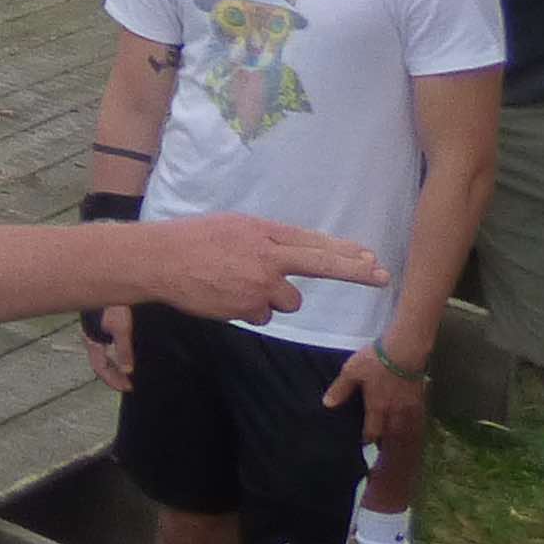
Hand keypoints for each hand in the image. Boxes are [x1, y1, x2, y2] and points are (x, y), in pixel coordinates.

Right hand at [82, 308, 133, 392]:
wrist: (106, 277)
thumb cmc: (112, 301)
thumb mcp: (121, 327)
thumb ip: (123, 350)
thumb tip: (127, 370)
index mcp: (92, 339)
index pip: (100, 367)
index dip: (114, 380)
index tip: (128, 388)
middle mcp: (91, 335)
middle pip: (100, 361)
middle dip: (113, 375)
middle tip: (127, 383)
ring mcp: (94, 327)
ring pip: (102, 351)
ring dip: (113, 363)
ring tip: (125, 370)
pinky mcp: (100, 319)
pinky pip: (106, 341)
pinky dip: (114, 350)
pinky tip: (122, 348)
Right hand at [148, 214, 386, 325]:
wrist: (160, 259)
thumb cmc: (192, 240)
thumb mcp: (233, 227)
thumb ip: (264, 240)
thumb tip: (289, 254)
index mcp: (263, 231)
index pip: (313, 242)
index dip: (344, 251)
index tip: (371, 258)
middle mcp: (268, 256)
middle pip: (320, 265)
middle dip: (355, 271)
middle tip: (383, 276)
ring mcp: (260, 283)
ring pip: (288, 301)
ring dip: (272, 298)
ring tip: (237, 284)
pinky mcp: (248, 307)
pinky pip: (262, 315)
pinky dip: (248, 309)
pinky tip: (224, 296)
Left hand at [329, 346, 424, 449]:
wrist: (405, 350)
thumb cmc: (376, 361)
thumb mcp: (351, 372)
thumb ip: (340, 390)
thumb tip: (327, 405)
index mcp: (377, 408)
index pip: (373, 432)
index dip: (367, 438)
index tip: (363, 442)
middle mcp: (395, 412)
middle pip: (391, 434)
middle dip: (385, 441)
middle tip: (379, 445)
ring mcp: (410, 406)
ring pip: (406, 428)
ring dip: (399, 435)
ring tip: (394, 437)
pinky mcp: (419, 396)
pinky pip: (417, 416)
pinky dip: (413, 422)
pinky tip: (410, 420)